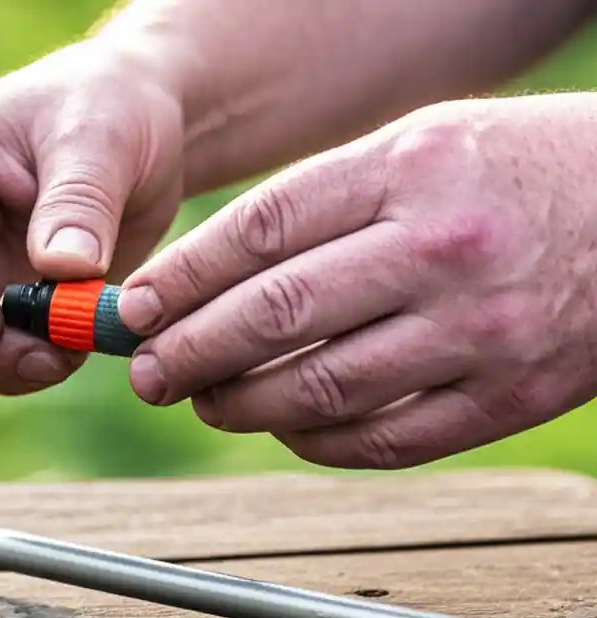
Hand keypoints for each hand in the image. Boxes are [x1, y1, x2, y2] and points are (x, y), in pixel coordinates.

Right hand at [0, 38, 184, 394]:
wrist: (152, 123)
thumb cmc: (112, 105)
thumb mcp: (99, 136)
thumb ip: (78, 202)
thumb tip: (65, 271)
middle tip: (45, 359)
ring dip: (4, 364)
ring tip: (70, 355)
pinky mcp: (15, 302)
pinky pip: (4, 353)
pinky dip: (36, 366)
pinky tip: (80, 351)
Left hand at [119, 95, 596, 467]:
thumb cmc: (510, 171)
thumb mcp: (414, 147)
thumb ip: (315, 205)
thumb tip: (200, 277)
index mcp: (408, 171)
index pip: (260, 232)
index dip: (180, 279)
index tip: (134, 308)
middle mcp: (441, 251)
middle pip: (276, 315)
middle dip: (189, 352)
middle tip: (148, 372)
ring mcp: (479, 332)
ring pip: (321, 390)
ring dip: (240, 406)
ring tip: (204, 400)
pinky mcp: (509, 399)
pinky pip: (384, 442)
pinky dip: (315, 443)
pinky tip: (282, 428)